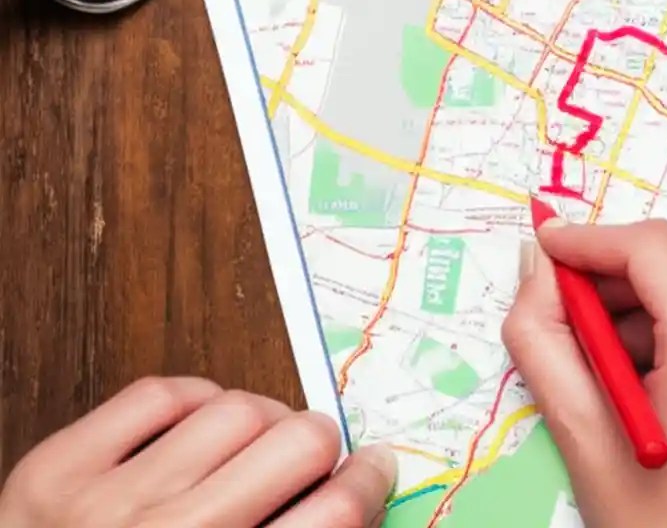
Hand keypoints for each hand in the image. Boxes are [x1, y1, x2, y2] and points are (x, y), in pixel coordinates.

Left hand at [0, 378, 396, 527]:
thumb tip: (353, 494)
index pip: (338, 511)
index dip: (370, 481)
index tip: (372, 469)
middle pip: (299, 442)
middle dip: (319, 446)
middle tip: (309, 460)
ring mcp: (105, 504)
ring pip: (237, 408)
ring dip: (257, 423)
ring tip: (246, 448)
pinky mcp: (56, 469)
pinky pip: (161, 392)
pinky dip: (191, 403)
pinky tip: (193, 434)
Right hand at [503, 218, 666, 527]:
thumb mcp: (584, 440)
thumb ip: (545, 340)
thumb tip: (535, 267)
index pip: (653, 250)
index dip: (589, 241)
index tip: (542, 248)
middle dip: (614, 272)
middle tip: (560, 307)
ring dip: (644, 306)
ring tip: (600, 365)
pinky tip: (644, 382)